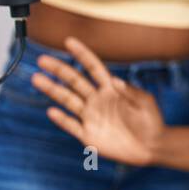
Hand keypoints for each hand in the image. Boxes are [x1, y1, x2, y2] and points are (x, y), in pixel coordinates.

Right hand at [30, 36, 165, 165]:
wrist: (151, 147)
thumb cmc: (152, 122)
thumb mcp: (145, 103)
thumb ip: (131, 91)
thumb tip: (115, 80)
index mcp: (111, 89)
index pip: (93, 67)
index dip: (81, 54)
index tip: (69, 41)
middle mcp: (97, 100)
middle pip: (74, 81)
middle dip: (59, 69)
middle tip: (42, 59)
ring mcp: (91, 117)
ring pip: (68, 100)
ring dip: (52, 90)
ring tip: (37, 78)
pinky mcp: (88, 135)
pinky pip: (71, 125)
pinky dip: (61, 119)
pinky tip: (52, 111)